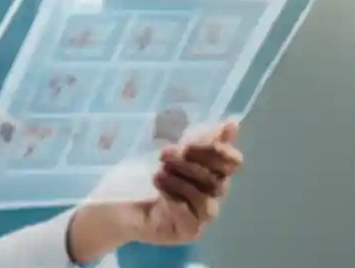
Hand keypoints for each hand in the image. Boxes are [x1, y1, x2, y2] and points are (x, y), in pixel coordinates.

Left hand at [67, 121, 243, 262]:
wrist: (120, 205)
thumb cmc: (148, 178)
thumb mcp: (174, 152)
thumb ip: (202, 139)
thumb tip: (232, 124)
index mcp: (213, 173)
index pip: (234, 162)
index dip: (217, 151)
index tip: (189, 144)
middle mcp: (213, 195)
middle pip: (218, 178)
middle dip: (190, 163)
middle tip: (164, 154)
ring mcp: (203, 216)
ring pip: (205, 196)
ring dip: (180, 180)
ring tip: (158, 173)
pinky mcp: (189, 231)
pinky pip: (190, 215)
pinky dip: (174, 198)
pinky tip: (158, 187)